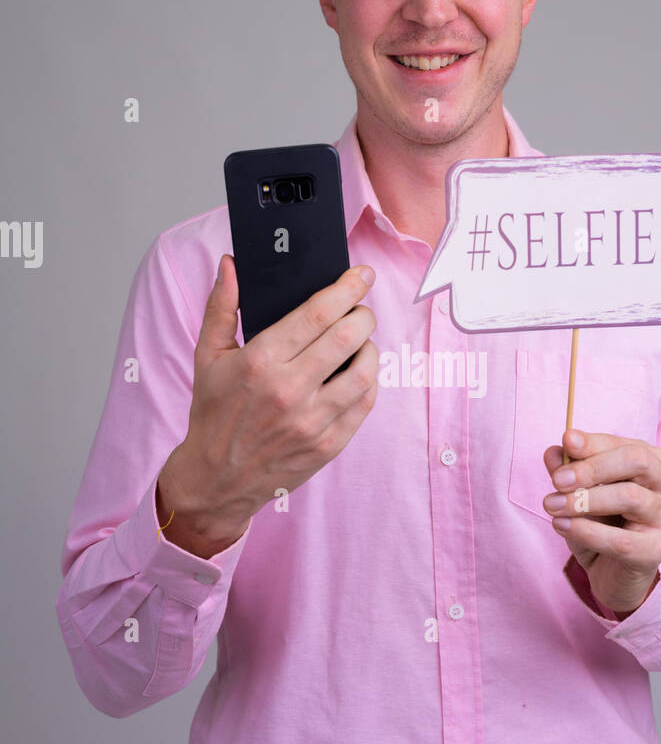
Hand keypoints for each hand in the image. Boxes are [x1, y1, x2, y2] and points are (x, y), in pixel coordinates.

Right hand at [156, 255, 378, 555]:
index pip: (318, 313)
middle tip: (361, 308)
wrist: (216, 479)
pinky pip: (365, 403)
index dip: (348, 287)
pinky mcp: (328, 445)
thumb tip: (231, 264)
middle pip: (348, 336)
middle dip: (364, 313)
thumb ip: (221, 306)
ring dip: (370, 347)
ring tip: (359, 341)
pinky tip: (357, 373)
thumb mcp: (207, 356)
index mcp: (260, 361)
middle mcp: (289, 390)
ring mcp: (312, 421)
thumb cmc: (214, 412)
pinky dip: (368, 381)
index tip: (362, 275)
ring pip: (365, 370)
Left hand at [542, 429, 660, 617]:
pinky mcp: (654, 550)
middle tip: (557, 480)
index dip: (594, 443)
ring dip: (585, 500)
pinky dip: (587, 531)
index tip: (566, 443)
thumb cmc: (600, 524)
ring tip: (552, 505)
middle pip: (637, 461)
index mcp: (651, 463)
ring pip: (631, 498)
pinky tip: (562, 526)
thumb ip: (568, 472)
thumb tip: (554, 452)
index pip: (625, 444)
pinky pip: (621, 539)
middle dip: (593, 467)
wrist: (611, 572)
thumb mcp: (578, 494)